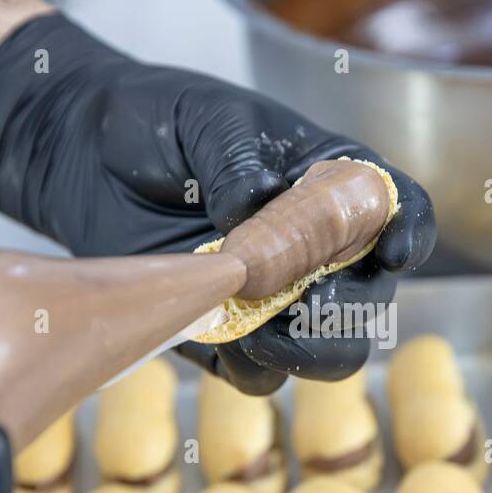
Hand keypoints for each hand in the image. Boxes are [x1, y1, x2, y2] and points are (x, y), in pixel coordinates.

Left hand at [0, 12, 436, 392]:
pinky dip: (248, 365)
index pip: (399, 213)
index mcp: (334, 185)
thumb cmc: (159, 121)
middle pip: (368, 302)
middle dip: (347, 310)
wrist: (84, 154)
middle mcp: (318, 250)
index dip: (407, 235)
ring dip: (305, 349)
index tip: (390, 252)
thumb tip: (254, 213)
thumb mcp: (207, 117)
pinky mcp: (224, 337)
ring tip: (261, 330)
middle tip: (305, 299)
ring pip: (325, 352)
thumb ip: (239, 160)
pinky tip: (221, 336)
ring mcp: (275, 300)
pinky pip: (256, 375)